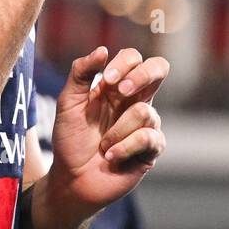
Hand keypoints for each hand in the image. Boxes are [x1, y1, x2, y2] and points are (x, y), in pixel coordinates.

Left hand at [44, 46, 168, 218]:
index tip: (106, 79)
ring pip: (145, 112)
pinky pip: (148, 138)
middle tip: (121, 91)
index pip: (134, 58)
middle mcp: (135, 101)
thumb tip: (102, 49)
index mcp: (116, 87)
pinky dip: (125, 146)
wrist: (71, 179)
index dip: (125, 63)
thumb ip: (80, 73)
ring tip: (102, 146)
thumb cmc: (69, 139)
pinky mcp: (151, 149)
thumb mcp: (68, 103)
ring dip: (117, 130)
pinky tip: (111, 156)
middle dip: (142, 75)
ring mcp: (146, 125)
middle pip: (160, 68)